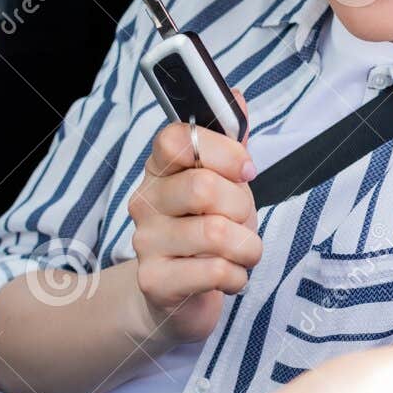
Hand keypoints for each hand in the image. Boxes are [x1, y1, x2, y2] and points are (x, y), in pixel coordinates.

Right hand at [128, 88, 260, 347]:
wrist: (175, 296)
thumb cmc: (204, 233)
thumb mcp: (223, 185)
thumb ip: (230, 144)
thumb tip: (237, 97)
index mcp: (159, 168)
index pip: (178, 138)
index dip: (223, 152)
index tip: (245, 170)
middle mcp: (145, 200)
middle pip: (204, 187)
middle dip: (242, 208)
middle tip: (242, 223)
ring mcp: (146, 241)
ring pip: (216, 233)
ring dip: (246, 247)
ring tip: (240, 253)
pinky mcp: (155, 281)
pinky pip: (214, 271)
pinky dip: (236, 276)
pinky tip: (228, 276)